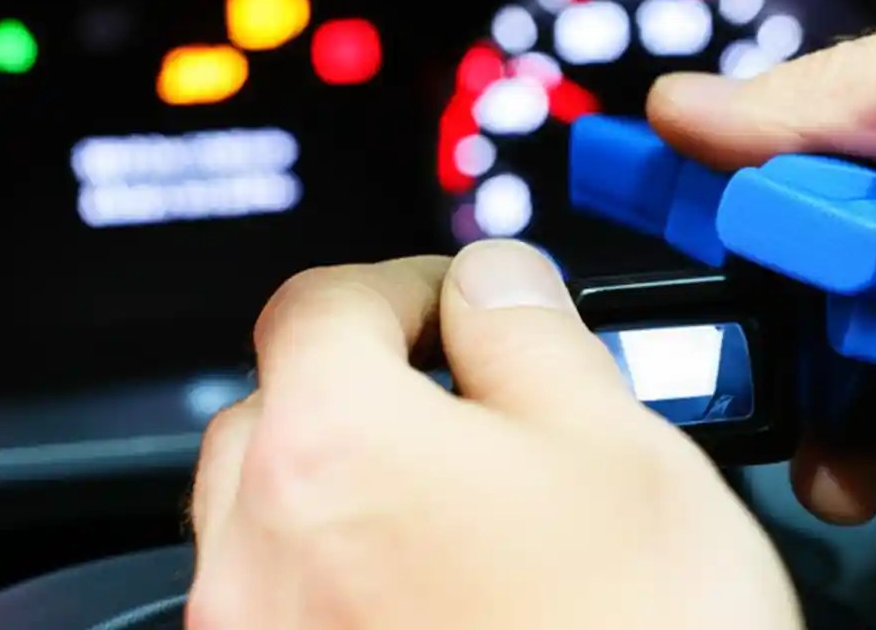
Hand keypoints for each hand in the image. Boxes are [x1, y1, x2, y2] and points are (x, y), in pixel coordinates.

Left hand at [186, 241, 800, 628]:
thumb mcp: (615, 441)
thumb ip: (531, 332)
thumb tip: (496, 278)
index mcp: (331, 449)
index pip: (322, 304)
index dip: (406, 283)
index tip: (465, 302)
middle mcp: (260, 553)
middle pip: (277, 410)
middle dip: (367, 382)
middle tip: (470, 400)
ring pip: (270, 517)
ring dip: (350, 481)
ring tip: (465, 506)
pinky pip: (287, 605)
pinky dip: (346, 572)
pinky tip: (443, 594)